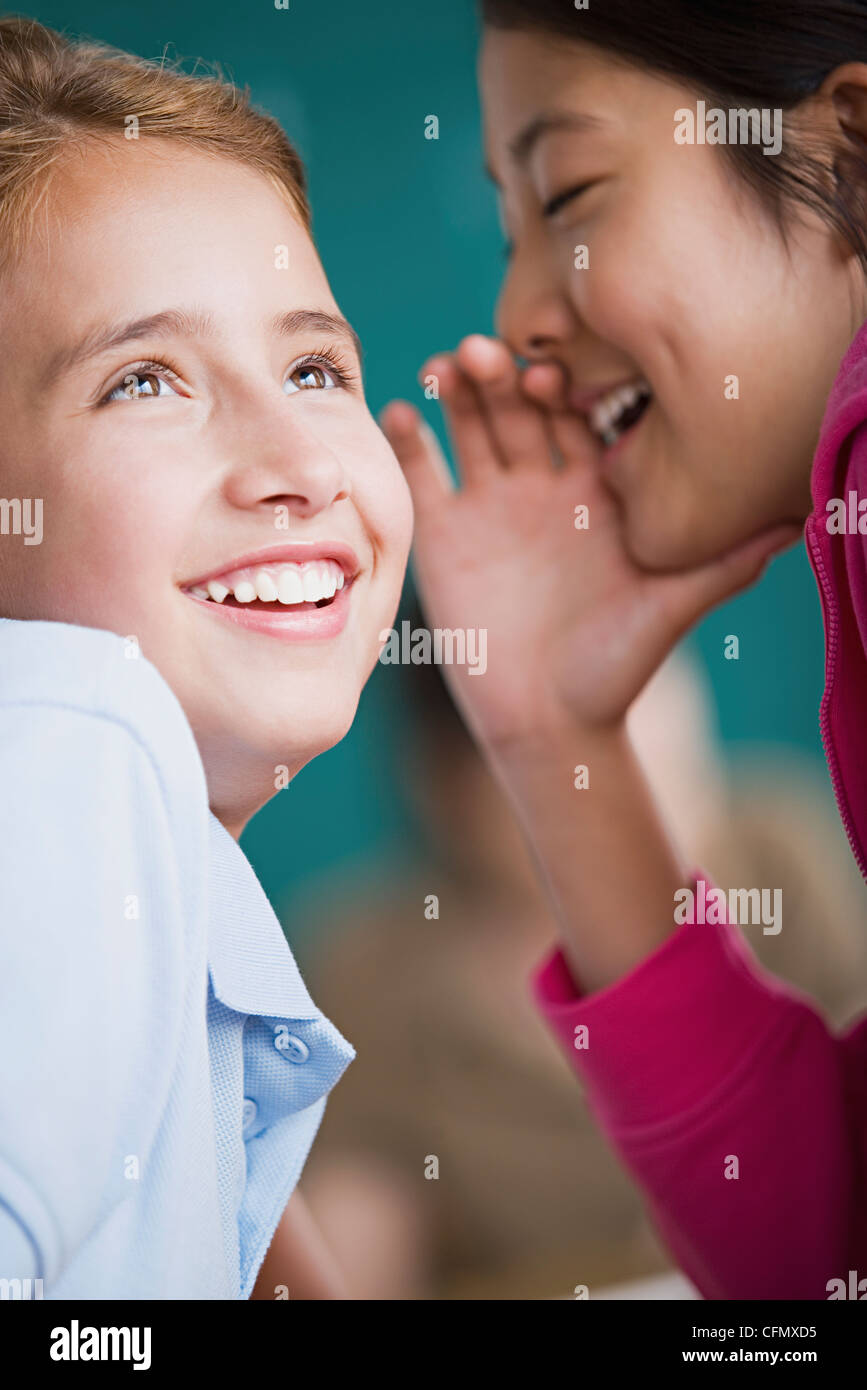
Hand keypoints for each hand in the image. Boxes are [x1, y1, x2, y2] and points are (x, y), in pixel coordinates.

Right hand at [381, 335, 797, 746]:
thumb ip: (724, 563)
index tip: (550, 373)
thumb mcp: (671, 609)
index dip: (560, 390)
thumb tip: (795, 521)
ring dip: (455, 392)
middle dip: (500, 377)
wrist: (548, 724)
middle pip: (516, 410)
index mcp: (593, 491)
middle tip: (484, 349)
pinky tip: (402, 414)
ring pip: (467, 428)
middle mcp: (540, 486)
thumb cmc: (616, 669)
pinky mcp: (441, 535)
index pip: (574, 417)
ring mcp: (488, 505)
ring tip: (442, 366)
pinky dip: (408, 442)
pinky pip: (422, 476)